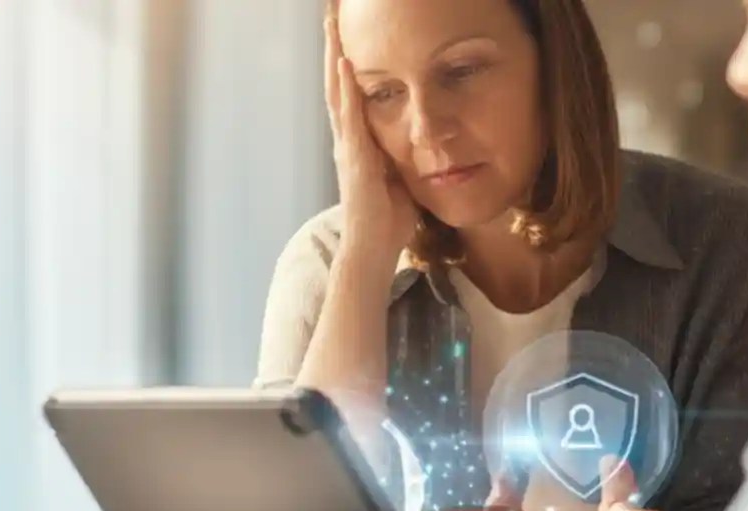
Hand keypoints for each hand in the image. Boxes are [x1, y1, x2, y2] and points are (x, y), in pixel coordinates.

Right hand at [325, 17, 416, 266]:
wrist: (373, 250)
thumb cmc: (388, 221)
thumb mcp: (400, 178)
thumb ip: (402, 156)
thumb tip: (418, 141)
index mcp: (358, 142)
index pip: (350, 93)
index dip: (345, 62)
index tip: (344, 31)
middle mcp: (346, 139)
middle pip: (336, 82)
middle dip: (332, 46)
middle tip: (329, 12)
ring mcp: (347, 146)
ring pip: (336, 91)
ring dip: (333, 56)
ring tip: (330, 24)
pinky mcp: (355, 157)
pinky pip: (349, 117)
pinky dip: (345, 89)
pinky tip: (344, 63)